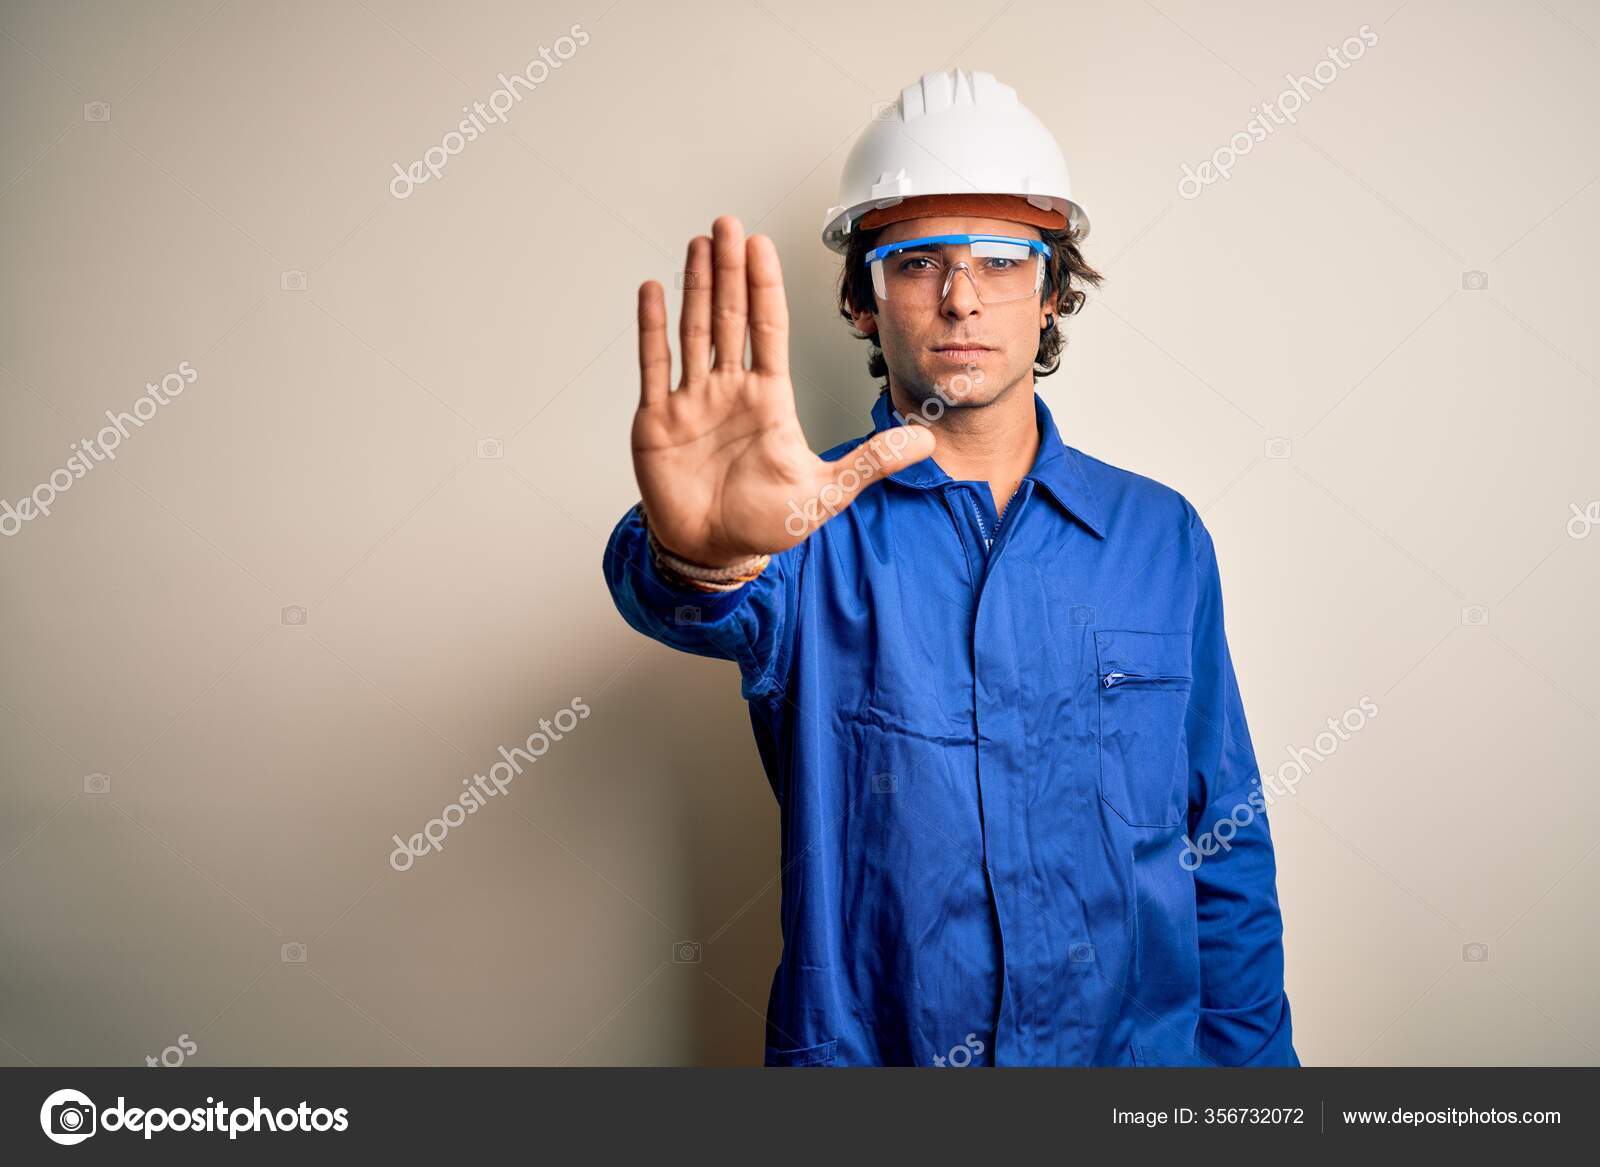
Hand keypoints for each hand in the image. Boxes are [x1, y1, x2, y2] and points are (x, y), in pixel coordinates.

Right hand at [633, 216, 934, 566]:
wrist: (713, 551)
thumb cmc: (763, 522)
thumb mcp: (826, 493)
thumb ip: (872, 462)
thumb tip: (926, 442)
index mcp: (768, 399)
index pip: (769, 329)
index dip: (765, 286)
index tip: (762, 245)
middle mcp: (729, 390)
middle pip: (730, 317)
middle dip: (730, 270)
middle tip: (728, 224)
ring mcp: (692, 401)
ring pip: (694, 331)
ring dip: (696, 287)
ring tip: (698, 244)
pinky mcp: (658, 420)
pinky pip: (655, 366)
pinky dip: (652, 329)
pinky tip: (654, 291)